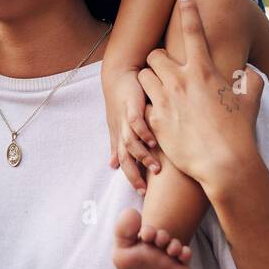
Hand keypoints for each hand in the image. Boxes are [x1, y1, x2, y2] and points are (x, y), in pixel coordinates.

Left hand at [104, 66, 160, 193]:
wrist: (119, 75)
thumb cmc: (121, 101)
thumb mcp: (118, 125)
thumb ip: (117, 145)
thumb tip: (113, 166)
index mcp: (119, 138)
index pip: (124, 163)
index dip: (131, 178)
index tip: (142, 193)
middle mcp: (121, 131)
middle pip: (125, 158)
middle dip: (133, 175)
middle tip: (144, 190)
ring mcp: (126, 120)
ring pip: (130, 143)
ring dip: (142, 157)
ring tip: (156, 168)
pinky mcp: (132, 107)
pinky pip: (136, 123)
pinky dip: (143, 133)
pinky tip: (153, 141)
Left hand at [135, 0, 264, 191]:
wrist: (224, 164)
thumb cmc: (240, 132)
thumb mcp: (251, 101)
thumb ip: (251, 81)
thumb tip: (253, 73)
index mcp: (204, 71)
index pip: (193, 30)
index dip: (188, 9)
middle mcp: (181, 80)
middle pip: (155, 54)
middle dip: (158, 60)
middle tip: (167, 71)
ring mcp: (165, 100)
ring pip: (143, 77)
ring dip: (149, 81)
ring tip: (159, 92)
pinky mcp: (154, 121)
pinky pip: (141, 105)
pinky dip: (148, 107)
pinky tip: (159, 116)